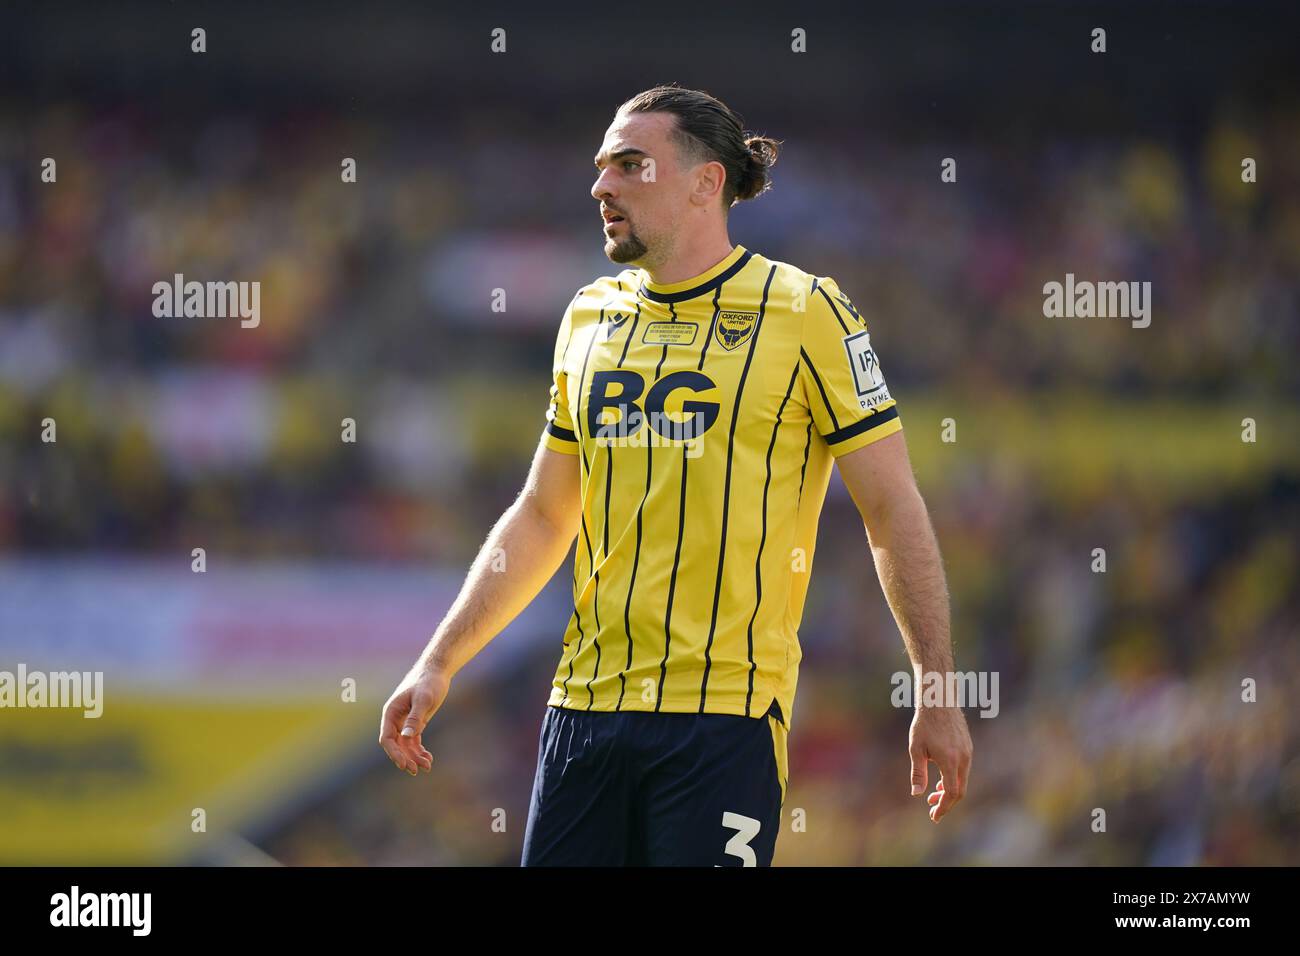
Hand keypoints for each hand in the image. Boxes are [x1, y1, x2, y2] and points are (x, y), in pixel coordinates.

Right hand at [378, 664, 450, 775]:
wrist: (437, 671)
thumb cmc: (429, 682)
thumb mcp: (424, 699)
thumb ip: (415, 718)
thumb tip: (406, 737)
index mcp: (391, 712)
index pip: (387, 738)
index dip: (394, 753)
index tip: (404, 764)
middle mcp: (395, 719)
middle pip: (395, 745)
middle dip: (405, 758)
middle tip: (416, 770)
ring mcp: (404, 722)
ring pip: (405, 745)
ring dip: (414, 756)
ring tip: (427, 766)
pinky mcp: (415, 723)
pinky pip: (414, 741)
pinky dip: (420, 750)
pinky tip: (428, 758)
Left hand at [908, 704, 971, 821]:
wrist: (939, 699)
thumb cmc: (924, 723)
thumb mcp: (916, 749)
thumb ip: (918, 773)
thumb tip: (917, 794)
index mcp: (950, 761)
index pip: (951, 793)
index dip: (943, 807)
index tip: (934, 816)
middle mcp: (963, 758)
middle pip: (960, 790)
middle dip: (946, 802)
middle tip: (932, 810)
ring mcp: (968, 752)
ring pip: (962, 780)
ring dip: (949, 790)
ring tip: (933, 795)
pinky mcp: (968, 747)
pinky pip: (963, 769)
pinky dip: (953, 779)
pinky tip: (940, 779)